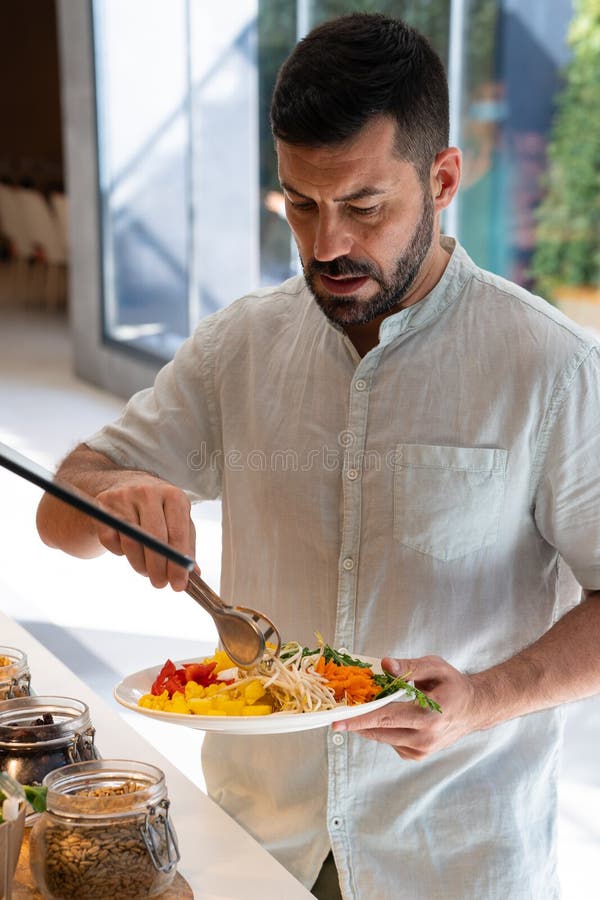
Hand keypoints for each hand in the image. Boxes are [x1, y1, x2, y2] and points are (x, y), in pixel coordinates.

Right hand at [94, 474, 195, 590]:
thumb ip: (186, 546)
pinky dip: (119, 552)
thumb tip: (194, 575)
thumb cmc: (158, 508)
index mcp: (173, 496)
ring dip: (139, 564)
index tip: (178, 584)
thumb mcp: (177, 520)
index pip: (178, 534)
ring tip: (145, 570)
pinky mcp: (102, 506)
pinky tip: (126, 549)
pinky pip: (110, 540)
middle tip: (160, 584)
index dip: (179, 563)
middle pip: (155, 539)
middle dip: (158, 568)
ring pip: (131, 542)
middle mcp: (148, 492)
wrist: (126, 484)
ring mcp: (123, 497)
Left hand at [332, 655, 481, 759]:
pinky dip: (382, 729)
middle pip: (380, 731)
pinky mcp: (417, 755)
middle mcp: (426, 738)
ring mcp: (422, 750)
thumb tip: (384, 665)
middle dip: (355, 721)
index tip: (337, 720)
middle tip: (334, 713)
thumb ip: (409, 667)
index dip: (359, 718)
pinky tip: (385, 715)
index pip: (387, 717)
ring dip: (367, 724)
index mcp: (430, 715)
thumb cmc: (453, 685)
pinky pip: (390, 741)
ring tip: (357, 707)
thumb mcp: (435, 667)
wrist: (474, 709)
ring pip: (383, 738)